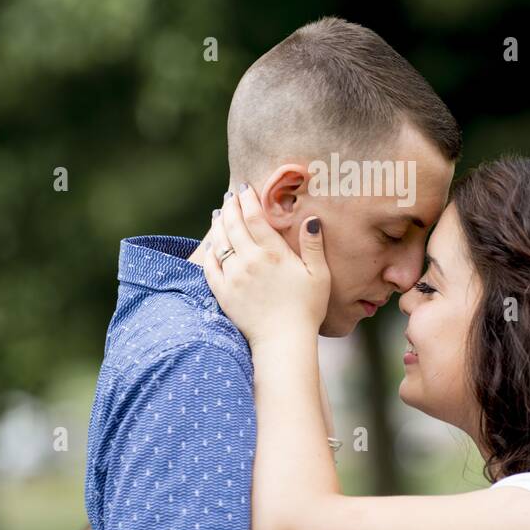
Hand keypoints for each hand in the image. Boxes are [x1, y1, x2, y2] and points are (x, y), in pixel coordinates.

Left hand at [203, 186, 330, 348]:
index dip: (249, 199)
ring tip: (219, 213)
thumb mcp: (319, 275)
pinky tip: (212, 244)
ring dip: (218, 224)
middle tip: (231, 196)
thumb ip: (314, 245)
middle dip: (231, 206)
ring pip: (220, 241)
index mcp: (273, 253)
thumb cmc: (307, 308)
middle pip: (234, 224)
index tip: (246, 188)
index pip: (255, 216)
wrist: (283, 341)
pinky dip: (210, 251)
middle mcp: (249, 260)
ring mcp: (233, 276)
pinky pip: (210, 266)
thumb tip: (311, 219)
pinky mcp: (223, 292)